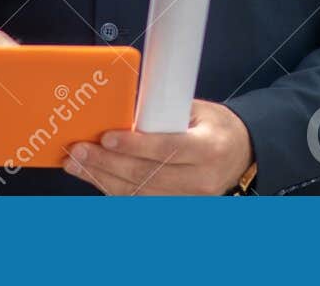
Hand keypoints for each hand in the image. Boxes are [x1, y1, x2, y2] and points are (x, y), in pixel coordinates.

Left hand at [63, 99, 253, 194]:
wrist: (242, 154)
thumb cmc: (216, 126)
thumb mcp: (198, 110)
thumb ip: (164, 113)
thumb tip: (121, 110)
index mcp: (209, 148)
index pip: (167, 149)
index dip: (134, 146)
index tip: (106, 137)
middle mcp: (200, 179)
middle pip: (146, 176)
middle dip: (106, 164)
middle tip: (78, 150)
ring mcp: (190, 200)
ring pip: (139, 194)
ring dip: (102, 179)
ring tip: (76, 164)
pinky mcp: (179, 208)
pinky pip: (141, 202)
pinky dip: (115, 189)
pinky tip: (95, 177)